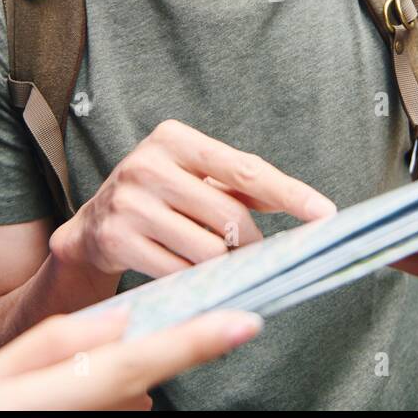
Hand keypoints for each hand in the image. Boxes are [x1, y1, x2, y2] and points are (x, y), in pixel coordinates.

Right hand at [0, 306, 261, 409]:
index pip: (144, 360)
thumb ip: (57, 342)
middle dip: (131, 365)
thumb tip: (117, 320)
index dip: (198, 342)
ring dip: (109, 391)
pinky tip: (59, 403)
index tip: (246, 322)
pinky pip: (116, 413)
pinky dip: (103, 405)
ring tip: (51, 395)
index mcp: (66, 389)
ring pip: (128, 401)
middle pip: (139, 382)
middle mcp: (92, 414)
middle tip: (79, 365)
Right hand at [51, 119, 335, 279]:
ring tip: (213, 259)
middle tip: (251, 252)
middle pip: (230, 217)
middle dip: (251, 242)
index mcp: (173, 139)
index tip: (325, 213)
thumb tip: (305, 203)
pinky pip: (179, 271)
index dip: (289, 193)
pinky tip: (186, 271)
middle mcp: (148, 164)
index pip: (245, 169)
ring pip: (208, 250)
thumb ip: (245, 186)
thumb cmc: (160, 197)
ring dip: (222, 264)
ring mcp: (129, 203)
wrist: (92, 226)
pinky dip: (194, 278)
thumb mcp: (197, 178)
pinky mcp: (117, 240)